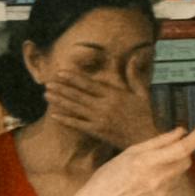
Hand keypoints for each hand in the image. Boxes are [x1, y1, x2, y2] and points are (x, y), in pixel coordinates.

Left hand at [33, 38, 161, 146]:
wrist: (147, 138)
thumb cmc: (146, 116)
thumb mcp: (143, 93)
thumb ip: (134, 75)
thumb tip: (134, 57)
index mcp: (114, 94)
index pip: (89, 84)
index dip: (73, 78)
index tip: (61, 72)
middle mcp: (104, 106)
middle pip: (78, 95)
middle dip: (61, 88)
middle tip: (47, 83)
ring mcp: (99, 119)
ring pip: (75, 108)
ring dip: (59, 101)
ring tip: (47, 95)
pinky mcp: (97, 132)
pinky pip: (78, 124)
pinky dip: (65, 120)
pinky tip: (54, 115)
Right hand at [58, 125, 194, 195]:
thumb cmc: (112, 174)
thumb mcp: (131, 152)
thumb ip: (159, 142)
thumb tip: (182, 132)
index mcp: (146, 163)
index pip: (182, 149)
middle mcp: (156, 181)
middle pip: (186, 162)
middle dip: (181, 153)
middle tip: (166, 153)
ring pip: (179, 176)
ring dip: (170, 170)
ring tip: (147, 174)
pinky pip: (171, 190)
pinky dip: (165, 185)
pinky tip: (146, 187)